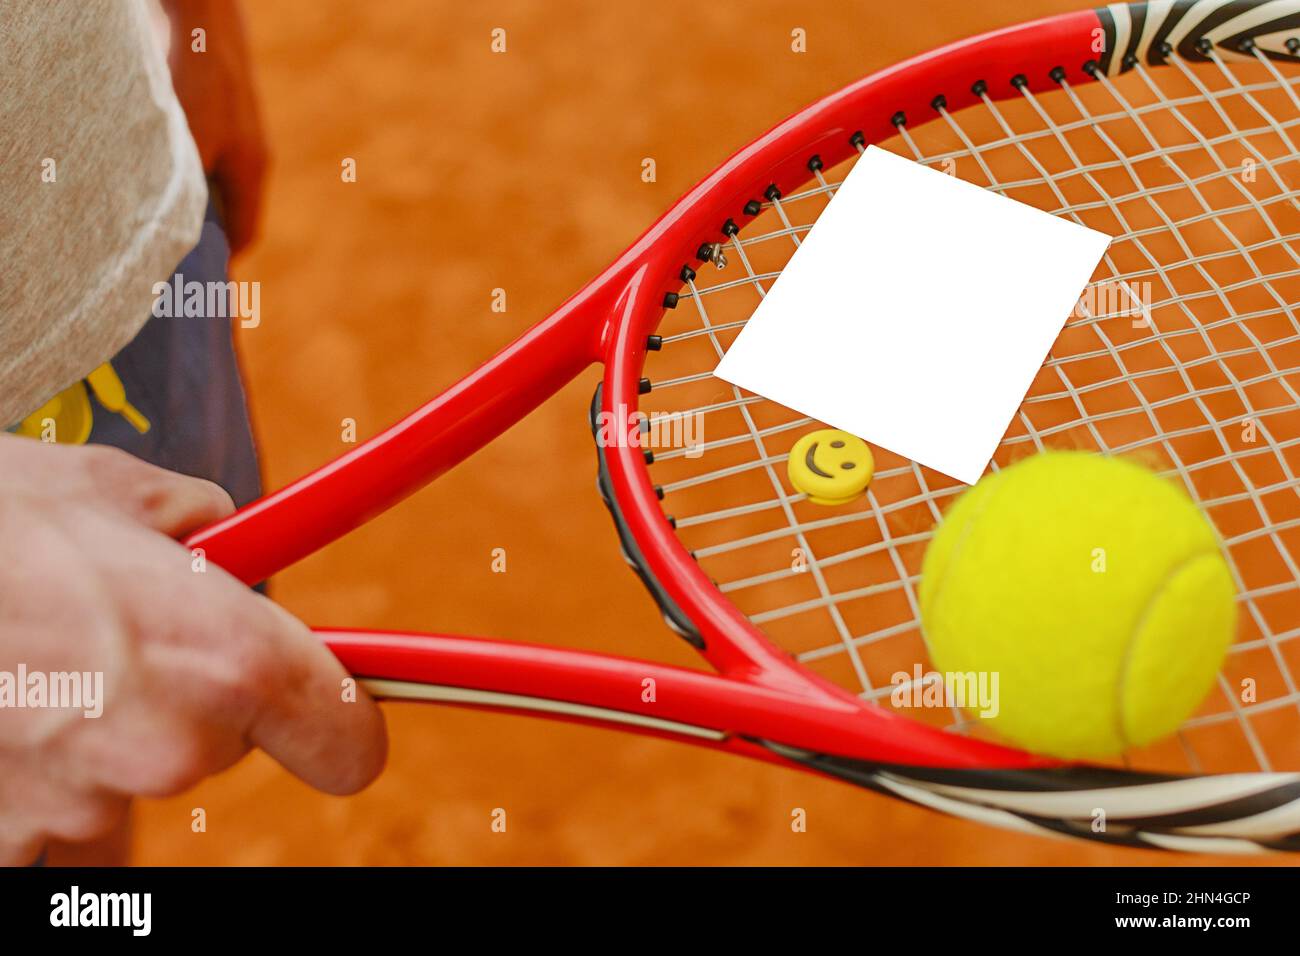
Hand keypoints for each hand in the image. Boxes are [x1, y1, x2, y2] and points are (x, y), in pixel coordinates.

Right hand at [0, 437, 385, 864]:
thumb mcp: (113, 490)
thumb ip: (199, 526)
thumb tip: (223, 540)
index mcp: (228, 660)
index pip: (347, 742)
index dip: (337, 728)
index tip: (328, 721)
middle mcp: (171, 750)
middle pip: (217, 754)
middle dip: (176, 709)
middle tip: (104, 648)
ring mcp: (77, 809)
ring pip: (119, 797)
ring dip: (90, 753)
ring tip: (24, 678)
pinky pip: (38, 831)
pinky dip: (20, 786)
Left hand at [162, 0, 267, 254]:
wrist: (204, 15)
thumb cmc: (195, 76)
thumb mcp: (187, 141)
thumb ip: (185, 191)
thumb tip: (177, 239)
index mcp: (252, 171)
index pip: (243, 234)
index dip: (219, 259)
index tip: (193, 277)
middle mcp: (252, 157)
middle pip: (232, 210)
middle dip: (206, 233)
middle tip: (173, 250)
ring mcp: (240, 134)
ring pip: (218, 183)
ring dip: (195, 200)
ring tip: (163, 211)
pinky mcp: (222, 112)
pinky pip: (209, 157)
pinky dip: (191, 171)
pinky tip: (163, 166)